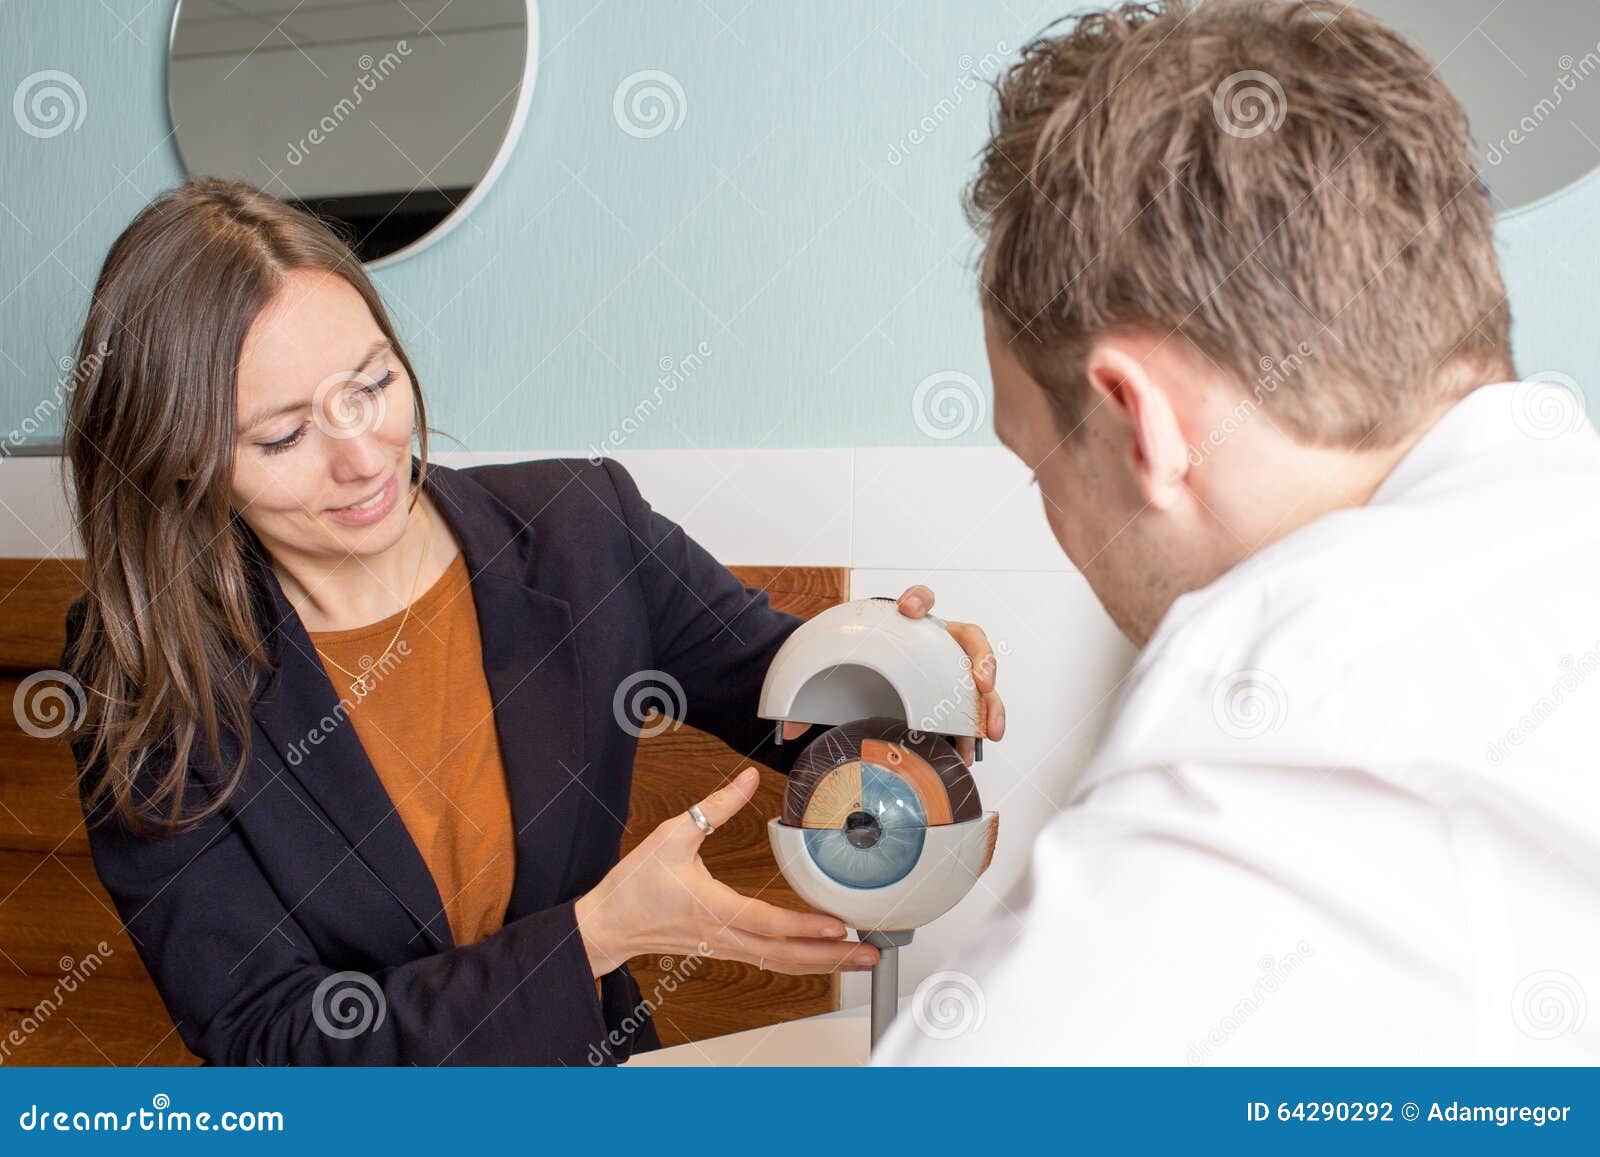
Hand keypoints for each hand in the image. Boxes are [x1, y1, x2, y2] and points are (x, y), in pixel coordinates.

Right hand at [574, 767, 881, 977]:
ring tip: (859, 956)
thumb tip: (748, 779)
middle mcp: (724, 936)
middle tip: (871, 951)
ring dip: (823, 962)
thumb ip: (716, 806)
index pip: (768, 923)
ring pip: (781, 964)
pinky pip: (769, 961)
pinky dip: (800, 961)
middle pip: (786, 955)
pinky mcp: (725, 951)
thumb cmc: (635, 884)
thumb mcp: (673, 834)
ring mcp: (726, 949)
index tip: (838, 925)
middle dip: (832, 956)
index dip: (805, 926)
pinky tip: (823, 955)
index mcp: (713, 908)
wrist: (609, 924)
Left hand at [782, 585, 1005, 761]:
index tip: (907, 610)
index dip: (918, 600)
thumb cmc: (857, 672)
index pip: (920, 601)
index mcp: (911, 627)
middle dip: (980, 658)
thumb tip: (789, 725)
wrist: (863, 687)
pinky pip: (974, 712)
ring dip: (990, 703)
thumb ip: (818, 691)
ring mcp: (952, 671)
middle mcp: (938, 644)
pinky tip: (972, 752)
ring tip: (991, 729)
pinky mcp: (955, 700)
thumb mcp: (839, 675)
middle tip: (980, 680)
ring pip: (982, 678)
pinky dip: (977, 730)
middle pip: (970, 639)